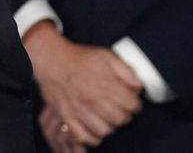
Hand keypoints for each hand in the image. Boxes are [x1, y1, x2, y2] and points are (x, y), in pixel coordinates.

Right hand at [22, 21, 142, 146]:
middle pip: (120, 119)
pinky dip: (92, 136)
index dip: (135, 103)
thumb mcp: (106, 56)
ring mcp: (79, 110)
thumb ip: (126, 70)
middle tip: (120, 108)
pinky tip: (95, 128)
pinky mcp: (67, 116)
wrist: (52, 60)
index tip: (131, 100)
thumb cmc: (79, 58)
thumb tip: (139, 85)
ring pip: (105, 130)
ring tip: (107, 117)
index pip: (132, 104)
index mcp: (105, 84)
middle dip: (124, 114)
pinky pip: (84, 136)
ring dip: (110, 125)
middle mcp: (93, 100)